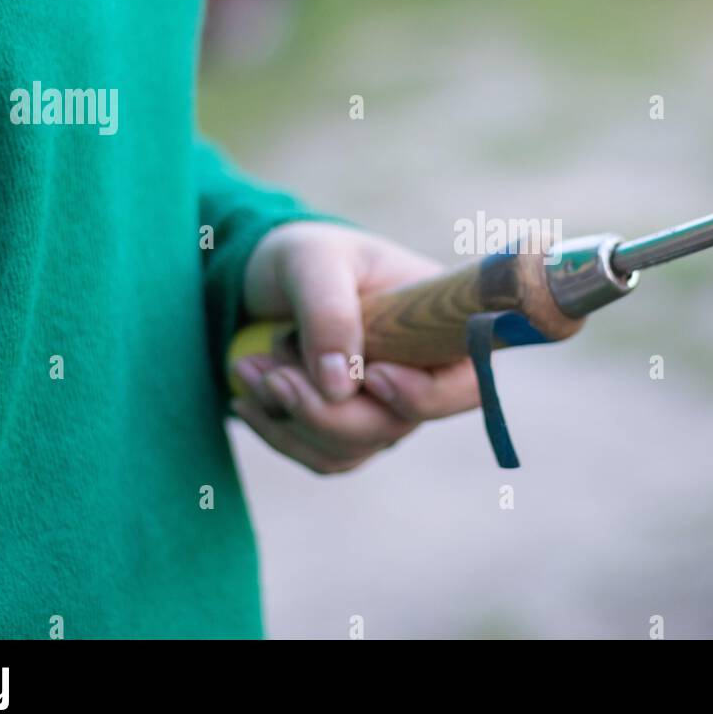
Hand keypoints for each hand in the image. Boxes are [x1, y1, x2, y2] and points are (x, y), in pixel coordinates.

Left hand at [230, 221, 479, 473]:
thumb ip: (328, 312)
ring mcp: (389, 410)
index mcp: (438, 325)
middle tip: (269, 372)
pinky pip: (321, 457)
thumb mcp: (314, 260)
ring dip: (290, 416)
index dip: (426, 396)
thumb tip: (340, 389)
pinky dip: (278, 431)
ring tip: (248, 367)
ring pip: (350, 449)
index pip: (464, 383)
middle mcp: (424, 376)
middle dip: (324, 410)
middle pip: (394, 427)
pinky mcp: (351, 433)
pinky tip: (247, 396)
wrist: (276, 279)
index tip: (373, 375)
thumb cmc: (310, 256)